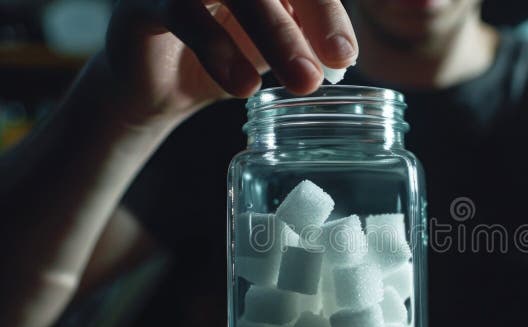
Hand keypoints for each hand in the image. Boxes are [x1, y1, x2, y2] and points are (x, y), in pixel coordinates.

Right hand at [103, 0, 357, 124]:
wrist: (156, 82)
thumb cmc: (223, 51)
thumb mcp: (271, 43)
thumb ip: (302, 35)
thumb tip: (342, 54)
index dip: (327, 13)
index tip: (344, 56)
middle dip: (314, 17)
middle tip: (336, 63)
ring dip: (276, 34)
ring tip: (303, 82)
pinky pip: (184, 14)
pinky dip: (219, 50)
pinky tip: (245, 86)